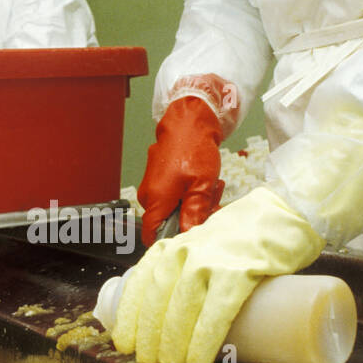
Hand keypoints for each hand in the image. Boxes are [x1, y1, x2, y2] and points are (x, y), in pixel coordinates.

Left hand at [112, 187, 323, 362]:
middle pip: (158, 303)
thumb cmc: (240, 238)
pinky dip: (204, 341)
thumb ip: (183, 271)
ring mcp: (212, 261)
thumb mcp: (199, 247)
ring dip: (174, 345)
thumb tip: (167, 317)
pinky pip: (216, 313)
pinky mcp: (241, 272)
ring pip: (182, 311)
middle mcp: (185, 253)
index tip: (124, 343)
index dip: (129, 319)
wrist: (285, 213)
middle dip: (150, 339)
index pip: (139, 286)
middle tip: (152, 362)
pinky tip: (200, 359)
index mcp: (171, 248)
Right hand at [137, 96, 224, 246]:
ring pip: (174, 210)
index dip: (171, 241)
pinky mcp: (159, 181)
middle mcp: (149, 196)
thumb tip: (188, 235)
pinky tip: (202, 182)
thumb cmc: (193, 147)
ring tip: (211, 187)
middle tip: (212, 204)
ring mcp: (153, 188)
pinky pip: (173, 197)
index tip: (191, 237)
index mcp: (155, 200)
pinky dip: (189, 194)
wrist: (188, 121)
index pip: (152, 236)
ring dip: (195, 204)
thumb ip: (194, 213)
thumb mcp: (201, 185)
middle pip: (168, 224)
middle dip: (192, 218)